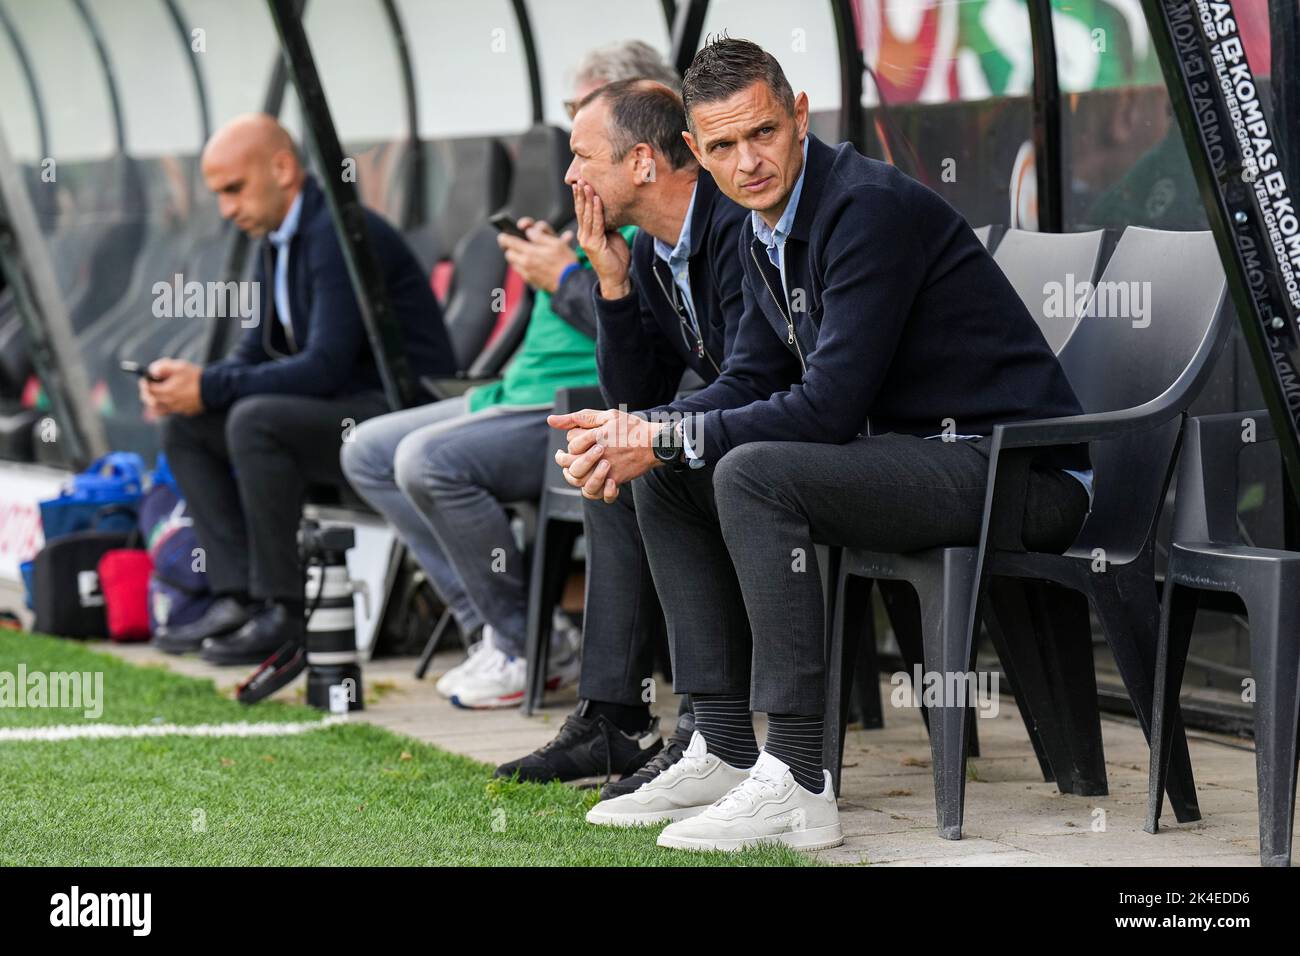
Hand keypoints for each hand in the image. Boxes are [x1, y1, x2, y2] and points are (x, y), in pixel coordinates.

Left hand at [142, 359, 204, 416]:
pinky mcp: (185, 411)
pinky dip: (165, 407)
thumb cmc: (196, 376)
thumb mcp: (179, 366)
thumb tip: (151, 371)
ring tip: (155, 396)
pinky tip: (168, 400)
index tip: (144, 378)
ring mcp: (178, 408)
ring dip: (154, 402)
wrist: (214, 388)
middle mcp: (170, 402)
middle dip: (147, 394)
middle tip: (147, 387)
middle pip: (151, 401)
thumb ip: (163, 366)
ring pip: (159, 410)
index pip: (148, 390)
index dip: (144, 383)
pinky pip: (170, 411)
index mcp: (167, 391)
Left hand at [497, 218, 576, 292]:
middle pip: (509, 254)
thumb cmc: (566, 262)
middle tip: (516, 244)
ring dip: (517, 257)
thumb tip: (529, 232)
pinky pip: (521, 271)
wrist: (571, 284)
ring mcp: (527, 274)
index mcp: (530, 252)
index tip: (503, 234)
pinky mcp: (531, 281)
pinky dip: (522, 265)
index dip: (504, 237)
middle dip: (511, 248)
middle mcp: (525, 264)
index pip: (509, 242)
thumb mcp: (556, 243)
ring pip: (514, 263)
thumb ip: (540, 236)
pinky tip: (532, 263)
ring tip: (525, 253)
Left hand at [547, 408, 664, 501]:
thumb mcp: (607, 416)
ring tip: (573, 471)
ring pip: (579, 479)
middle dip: (563, 459)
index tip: (575, 439)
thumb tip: (551, 420)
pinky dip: (592, 491)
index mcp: (595, 436)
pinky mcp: (615, 479)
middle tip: (561, 456)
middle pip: (570, 462)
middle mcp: (598, 453)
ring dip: (574, 476)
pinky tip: (591, 483)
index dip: (572, 439)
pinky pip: (597, 493)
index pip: (571, 441)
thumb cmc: (631, 428)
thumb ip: (578, 418)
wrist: (655, 444)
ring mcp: (606, 468)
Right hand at [572, 180, 630, 298]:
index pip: (582, 212)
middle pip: (581, 211)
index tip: (580, 183)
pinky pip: (596, 224)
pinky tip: (596, 200)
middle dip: (581, 194)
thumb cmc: (615, 258)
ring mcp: (587, 240)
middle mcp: (583, 235)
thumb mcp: (611, 236)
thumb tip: (609, 211)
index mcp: (586, 233)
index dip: (580, 197)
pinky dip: (596, 211)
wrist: (616, 277)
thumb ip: (607, 225)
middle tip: (581, 178)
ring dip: (587, 198)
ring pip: (586, 215)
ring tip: (587, 184)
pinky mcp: (593, 245)